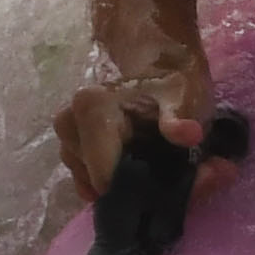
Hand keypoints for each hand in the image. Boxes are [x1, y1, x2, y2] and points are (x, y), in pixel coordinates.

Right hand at [53, 50, 232, 207]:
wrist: (158, 65)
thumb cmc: (171, 82)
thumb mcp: (185, 95)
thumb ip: (183, 119)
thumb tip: (188, 134)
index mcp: (91, 110)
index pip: (106, 177)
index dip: (143, 189)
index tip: (177, 186)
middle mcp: (68, 125)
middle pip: (102, 183)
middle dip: (139, 188)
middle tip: (176, 177)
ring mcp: (66, 140)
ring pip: (97, 186)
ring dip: (130, 185)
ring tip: (160, 167)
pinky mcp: (71, 151)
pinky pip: (92, 182)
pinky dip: (118, 182)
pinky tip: (139, 168)